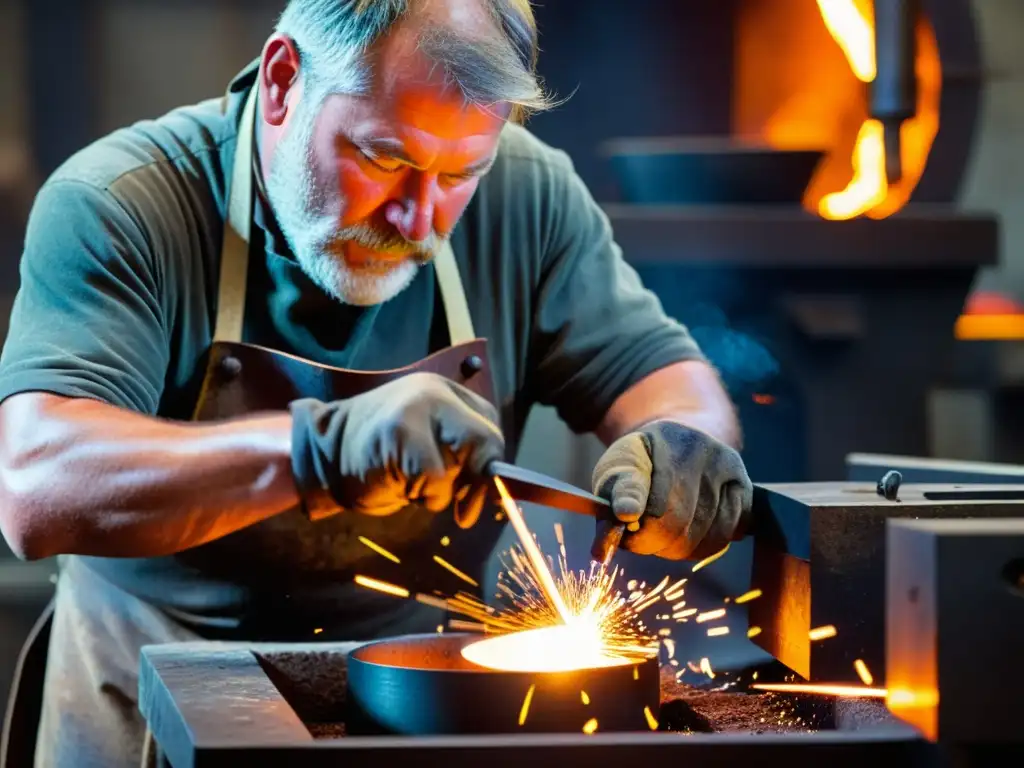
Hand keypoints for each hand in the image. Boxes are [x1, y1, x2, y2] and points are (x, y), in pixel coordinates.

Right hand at [289, 373, 504, 527]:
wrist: (323, 451)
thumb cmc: (381, 455)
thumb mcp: (430, 446)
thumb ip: (464, 459)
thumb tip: (498, 493)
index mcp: (446, 392)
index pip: (490, 428)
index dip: (491, 468)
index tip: (479, 493)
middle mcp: (434, 393)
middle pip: (484, 441)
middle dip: (476, 482)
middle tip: (458, 504)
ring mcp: (415, 409)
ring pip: (458, 466)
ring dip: (439, 491)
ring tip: (407, 477)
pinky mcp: (398, 432)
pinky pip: (433, 479)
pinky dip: (421, 495)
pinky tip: (395, 481)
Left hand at [591, 420, 751, 560]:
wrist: (682, 441)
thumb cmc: (642, 462)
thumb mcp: (618, 470)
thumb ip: (610, 508)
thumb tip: (601, 552)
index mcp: (664, 441)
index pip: (651, 500)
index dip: (636, 526)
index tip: (625, 533)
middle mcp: (701, 450)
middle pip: (676, 523)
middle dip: (652, 541)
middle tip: (640, 539)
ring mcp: (728, 469)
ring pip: (703, 535)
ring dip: (678, 548)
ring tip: (663, 533)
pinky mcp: (746, 488)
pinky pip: (727, 535)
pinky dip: (704, 545)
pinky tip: (690, 532)